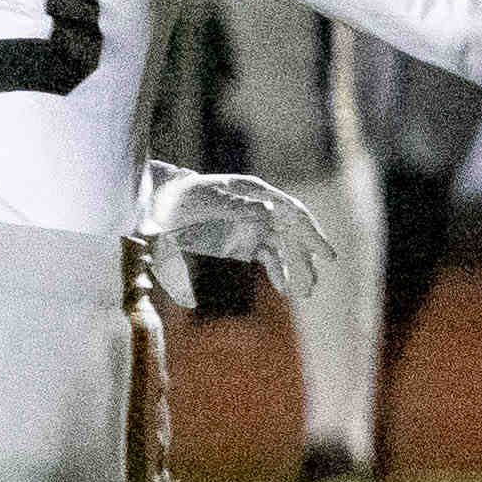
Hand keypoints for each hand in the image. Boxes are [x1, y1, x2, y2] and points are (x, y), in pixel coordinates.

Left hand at [141, 168, 339, 310]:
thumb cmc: (181, 199)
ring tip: (307, 289)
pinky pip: (269, 258)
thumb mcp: (208, 201)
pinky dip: (278, 272)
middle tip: (323, 269)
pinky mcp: (244, 244)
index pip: (291, 211)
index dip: (310, 231)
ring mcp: (253, 227)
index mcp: (255, 192)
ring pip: (284, 247)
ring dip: (297, 266)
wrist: (157, 208)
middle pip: (294, 230)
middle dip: (309, 250)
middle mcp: (260, 208)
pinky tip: (284, 287)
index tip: (324, 252)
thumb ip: (239, 206)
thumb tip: (273, 212)